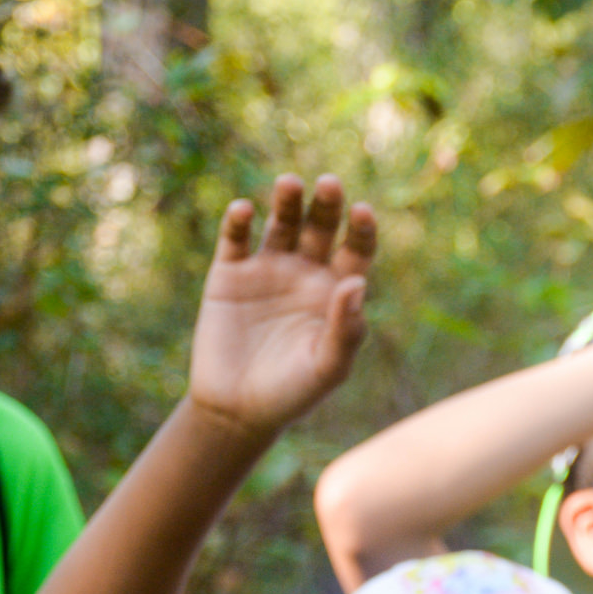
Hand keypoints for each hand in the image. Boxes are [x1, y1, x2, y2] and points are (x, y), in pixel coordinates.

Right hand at [186, 173, 376, 435]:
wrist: (238, 410)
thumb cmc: (293, 392)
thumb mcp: (327, 367)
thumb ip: (346, 330)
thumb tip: (357, 284)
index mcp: (337, 291)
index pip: (356, 250)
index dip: (361, 229)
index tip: (363, 212)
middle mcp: (305, 272)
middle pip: (320, 226)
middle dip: (326, 205)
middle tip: (330, 184)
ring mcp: (267, 269)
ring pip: (281, 223)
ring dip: (286, 201)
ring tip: (290, 183)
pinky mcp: (229, 273)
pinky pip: (235, 239)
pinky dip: (238, 222)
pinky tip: (244, 210)